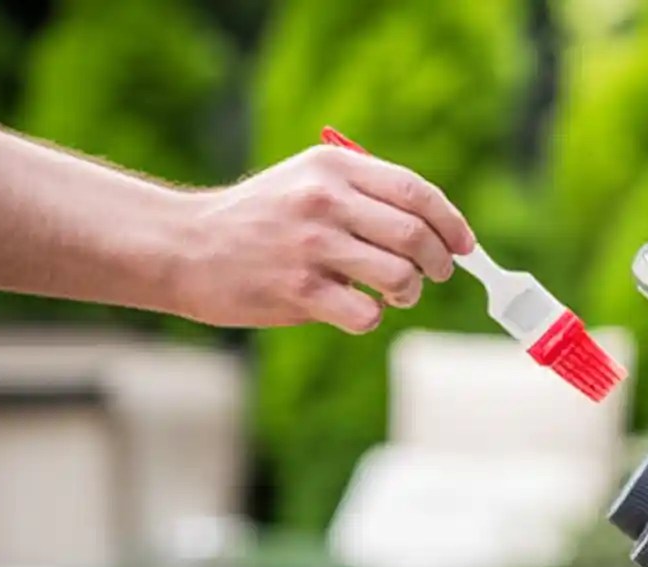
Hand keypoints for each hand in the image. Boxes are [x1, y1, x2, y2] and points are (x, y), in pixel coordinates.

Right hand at [174, 145, 475, 332]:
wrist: (183, 246)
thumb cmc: (258, 219)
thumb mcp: (307, 181)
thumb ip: (366, 195)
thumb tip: (437, 228)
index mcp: (333, 167)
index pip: (416, 191)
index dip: (450, 222)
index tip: (464, 245)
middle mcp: (324, 200)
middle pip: (416, 236)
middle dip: (439, 263)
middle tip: (435, 275)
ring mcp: (311, 246)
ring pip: (400, 276)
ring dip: (408, 293)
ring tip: (392, 294)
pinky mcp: (298, 290)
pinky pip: (367, 314)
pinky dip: (371, 318)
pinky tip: (351, 311)